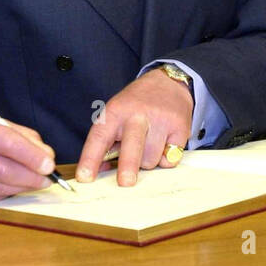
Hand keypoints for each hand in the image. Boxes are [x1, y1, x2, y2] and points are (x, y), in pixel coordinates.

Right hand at [0, 114, 55, 208]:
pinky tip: (11, 188)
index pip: (6, 142)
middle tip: (47, 178)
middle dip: (31, 176)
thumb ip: (18, 136)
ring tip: (34, 183)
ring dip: (21, 187)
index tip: (49, 164)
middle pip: (4, 170)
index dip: (31, 155)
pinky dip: (4, 194)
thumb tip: (45, 155)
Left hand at [76, 69, 193, 186]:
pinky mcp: (180, 127)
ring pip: (151, 159)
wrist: (168, 83)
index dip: (90, 158)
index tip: (84, 177)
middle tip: (125, 182)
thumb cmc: (136, 105)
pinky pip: (170, 158)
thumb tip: (99, 172)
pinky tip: (164, 142)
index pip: (100, 137)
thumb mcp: (116, 115)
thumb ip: (107, 143)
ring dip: (147, 162)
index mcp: (115, 112)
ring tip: (148, 146)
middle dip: (128, 165)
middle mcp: (137, 114)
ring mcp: (161, 120)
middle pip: (132, 145)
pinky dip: (165, 158)